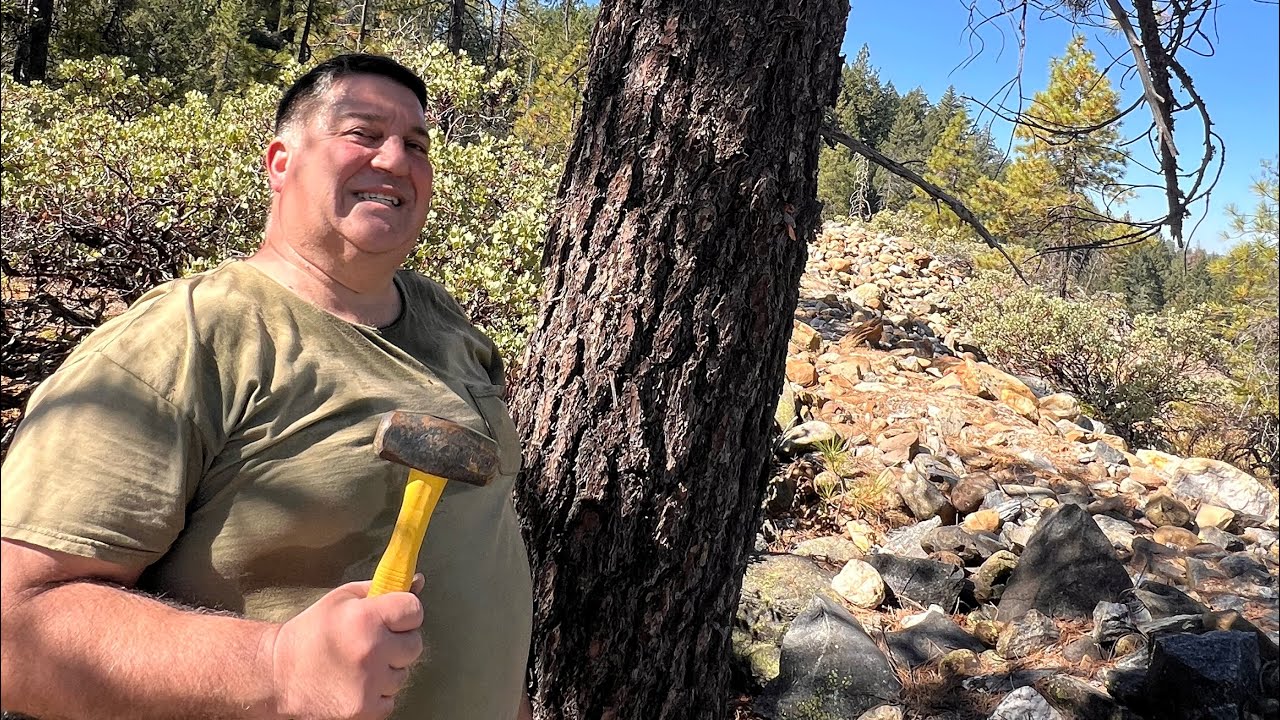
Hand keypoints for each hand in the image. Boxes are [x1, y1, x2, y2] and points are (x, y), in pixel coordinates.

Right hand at [269, 575, 425, 719]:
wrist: (278, 676)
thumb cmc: (312, 633)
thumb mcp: (342, 599)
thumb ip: (382, 588)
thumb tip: (417, 580)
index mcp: (366, 618)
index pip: (414, 610)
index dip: (404, 613)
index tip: (391, 617)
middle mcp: (372, 650)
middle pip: (415, 644)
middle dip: (398, 642)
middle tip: (373, 642)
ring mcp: (370, 683)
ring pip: (402, 673)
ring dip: (387, 669)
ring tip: (358, 664)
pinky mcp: (365, 709)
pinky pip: (390, 699)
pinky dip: (377, 694)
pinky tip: (356, 683)